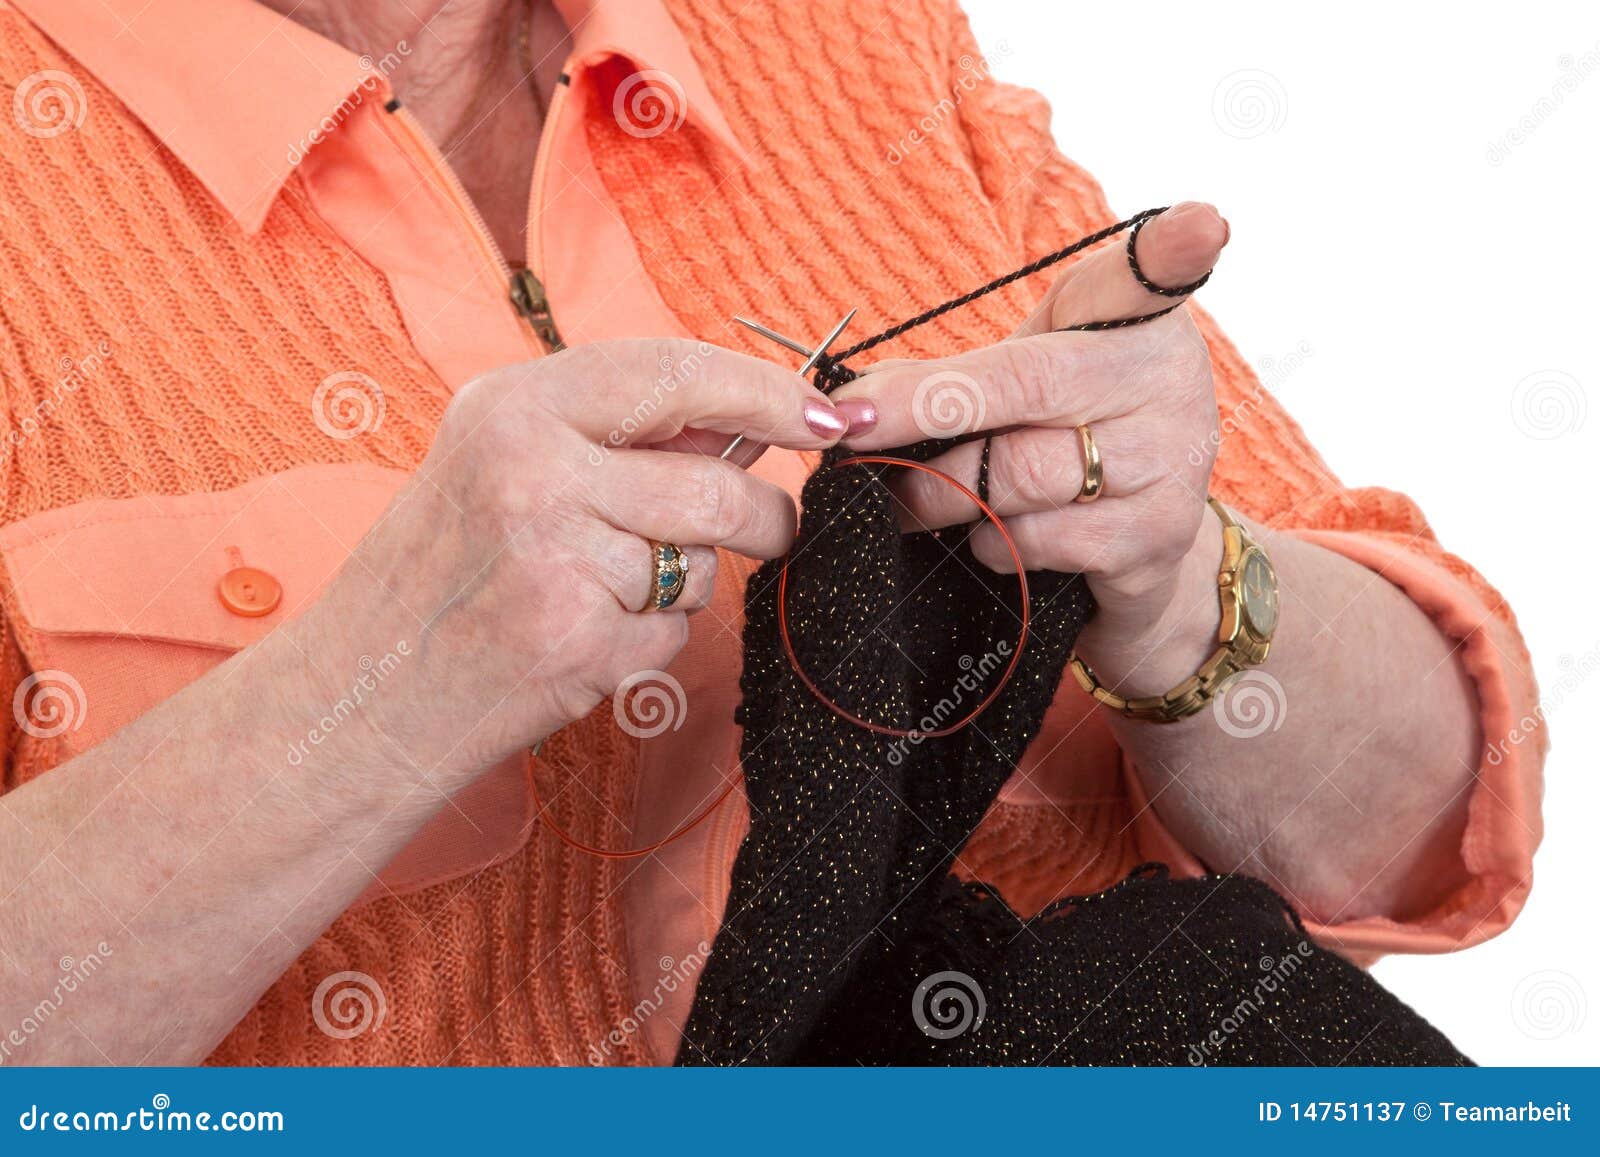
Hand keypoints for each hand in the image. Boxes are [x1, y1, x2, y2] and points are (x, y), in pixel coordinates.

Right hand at [295, 339, 862, 784]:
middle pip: (716, 485)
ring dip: (685, 583)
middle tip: (769, 528)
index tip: (823, 414)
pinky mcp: (576, 640)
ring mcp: (553, 557)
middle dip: (766, 516)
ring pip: (701, 564)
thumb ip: (612, 434)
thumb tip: (747, 421)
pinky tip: (584, 639)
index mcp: (510, 405)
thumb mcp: (498, 463)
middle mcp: (529, 468)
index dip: (765, 391)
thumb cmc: (442, 574)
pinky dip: (650, 641)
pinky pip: (674, 632)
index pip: (673, 371)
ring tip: (609, 590)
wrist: (360, 694)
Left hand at [827, 202, 1230, 693]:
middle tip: (851, 435)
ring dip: (943, 493)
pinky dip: (990, 542)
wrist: (1145, 549)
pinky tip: (999, 535)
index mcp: (1137, 317)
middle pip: (1022, 384)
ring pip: (1014, 475)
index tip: (1203, 223)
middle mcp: (1168, 380)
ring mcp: (1170, 461)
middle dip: (919, 411)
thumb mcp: (1030, 376)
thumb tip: (855, 399)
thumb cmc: (1068, 438)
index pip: (1149, 274)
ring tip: (922, 498)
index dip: (1174, 247)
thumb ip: (961, 375)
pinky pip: (1031, 539)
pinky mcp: (1154, 538)